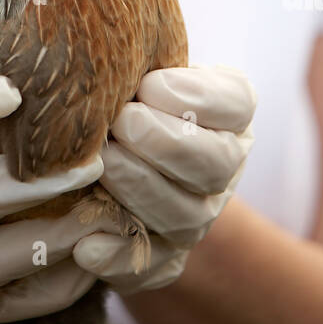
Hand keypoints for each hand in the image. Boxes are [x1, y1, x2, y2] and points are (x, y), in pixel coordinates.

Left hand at [72, 65, 255, 293]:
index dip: (196, 98)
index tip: (150, 85)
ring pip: (187, 217)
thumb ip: (139, 59)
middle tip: (122, 123)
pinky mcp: (166, 259)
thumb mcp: (142, 66)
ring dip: (143, 192)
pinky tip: (86, 245)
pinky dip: (119, 257)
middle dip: (167, 144)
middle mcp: (223, 168)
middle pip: (216, 164)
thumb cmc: (126, 96)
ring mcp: (198, 217)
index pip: (235, 104)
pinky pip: (152, 267)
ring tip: (104, 167)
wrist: (116, 155)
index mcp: (227, 115)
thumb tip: (109, 55)